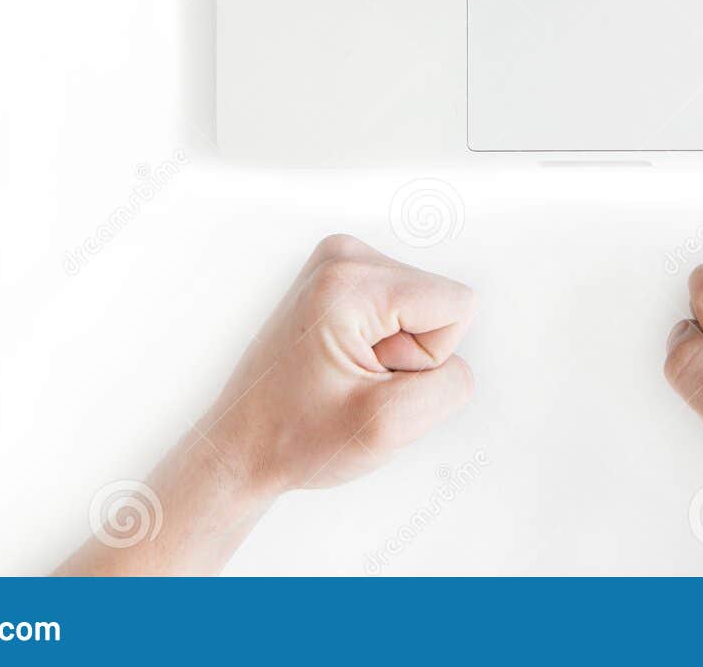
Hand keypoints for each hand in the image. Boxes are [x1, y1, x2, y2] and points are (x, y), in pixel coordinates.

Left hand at [58, 235, 475, 574]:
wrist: (243, 445)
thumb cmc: (294, 437)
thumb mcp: (387, 427)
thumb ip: (449, 385)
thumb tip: (459, 358)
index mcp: (350, 282)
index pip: (456, 305)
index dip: (428, 359)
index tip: (376, 377)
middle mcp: (343, 257)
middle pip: (440, 302)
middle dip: (411, 354)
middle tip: (359, 381)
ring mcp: (338, 264)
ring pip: (424, 307)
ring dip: (396, 351)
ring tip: (349, 374)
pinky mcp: (339, 279)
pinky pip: (403, 309)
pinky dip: (383, 343)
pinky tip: (345, 363)